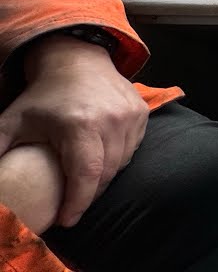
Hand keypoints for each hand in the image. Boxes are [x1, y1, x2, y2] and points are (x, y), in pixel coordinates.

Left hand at [0, 34, 148, 226]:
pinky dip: (118, 159)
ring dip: (104, 177)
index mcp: (79, 124)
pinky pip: (133, 148)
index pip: (86, 174)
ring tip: (85, 181)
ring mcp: (130, 116)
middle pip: (106, 173)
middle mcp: (111, 120)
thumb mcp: (11, 121)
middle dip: (89, 195)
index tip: (65, 220)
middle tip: (71, 204)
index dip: (78, 203)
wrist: (76, 59)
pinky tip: (101, 157)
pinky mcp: (141, 113)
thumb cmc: (42, 94)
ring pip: (122, 163)